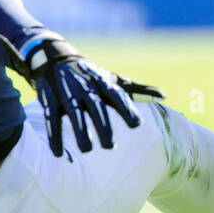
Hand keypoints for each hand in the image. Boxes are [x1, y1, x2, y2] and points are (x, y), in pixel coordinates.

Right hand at [0, 34, 144, 156]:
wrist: (55, 59)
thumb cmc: (92, 75)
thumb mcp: (113, 79)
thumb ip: (137, 89)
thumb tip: (163, 96)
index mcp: (103, 82)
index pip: (117, 95)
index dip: (126, 109)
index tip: (136, 125)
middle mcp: (86, 87)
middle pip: (96, 106)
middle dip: (102, 125)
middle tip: (110, 146)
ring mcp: (67, 93)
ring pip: (74, 113)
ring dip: (80, 130)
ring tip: (87, 149)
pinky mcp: (50, 99)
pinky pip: (51, 118)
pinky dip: (54, 135)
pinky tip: (58, 153)